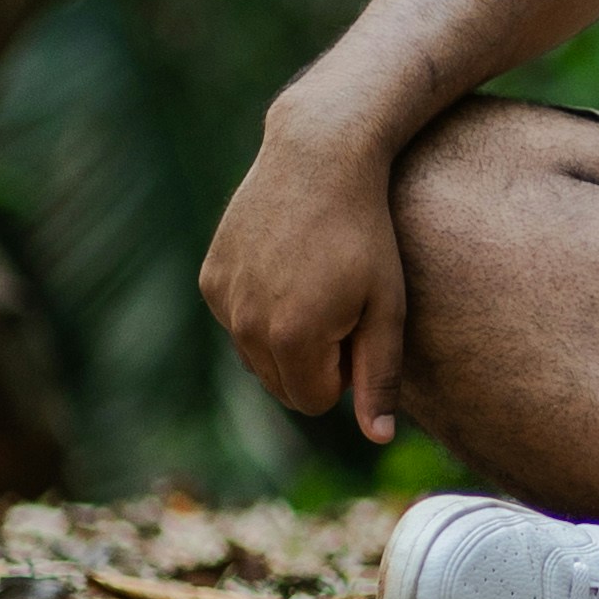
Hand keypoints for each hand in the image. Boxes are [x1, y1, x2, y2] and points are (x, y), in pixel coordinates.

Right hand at [200, 99, 412, 443]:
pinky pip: (237, 320)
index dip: (344, 375)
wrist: (318, 158)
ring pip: (255, 356)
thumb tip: (378, 439)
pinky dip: (260, 308)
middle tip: (341, 307)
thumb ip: (380, 377)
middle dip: (312, 364)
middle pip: (280, 385)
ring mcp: (222, 299)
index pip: (314, 402)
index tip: (359, 330)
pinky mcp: (210, 277)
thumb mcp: (388, 307)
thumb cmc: (367, 234)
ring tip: (315, 283)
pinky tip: (287, 265)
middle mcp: (246, 325)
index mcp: (292, 339)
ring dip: (285, 338)